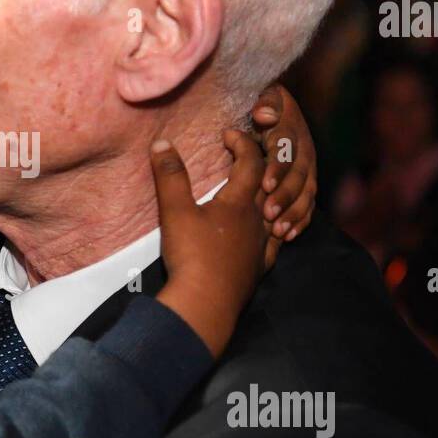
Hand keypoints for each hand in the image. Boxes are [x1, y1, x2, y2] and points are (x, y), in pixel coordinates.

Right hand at [152, 133, 272, 357]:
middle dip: (259, 163)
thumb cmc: (192, 255)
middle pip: (268, 184)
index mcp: (239, 202)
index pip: (250, 162)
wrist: (206, 304)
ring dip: (269, 195)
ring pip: (275, 212)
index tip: (229, 133)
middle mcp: (256, 220)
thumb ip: (170, 176)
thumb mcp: (175, 211)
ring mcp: (261, 246)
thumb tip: (162, 143)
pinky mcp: (258, 268)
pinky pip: (274, 243)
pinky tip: (268, 234)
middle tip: (247, 153)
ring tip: (258, 189)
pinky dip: (273, 230)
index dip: (242, 143)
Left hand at [249, 83, 316, 239]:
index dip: (278, 168)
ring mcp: (308, 170)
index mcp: (292, 130)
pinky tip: (288, 236)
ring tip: (278, 232)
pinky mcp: (307, 185)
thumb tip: (264, 113)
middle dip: (285, 197)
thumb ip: (267, 103)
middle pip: (299, 177)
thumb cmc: (265, 106)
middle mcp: (304, 151)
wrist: (278, 111)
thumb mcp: (267, 99)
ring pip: (306, 194)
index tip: (265, 184)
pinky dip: (300, 221)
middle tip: (268, 215)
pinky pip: (308, 205)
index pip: (287, 151)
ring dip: (293, 214)